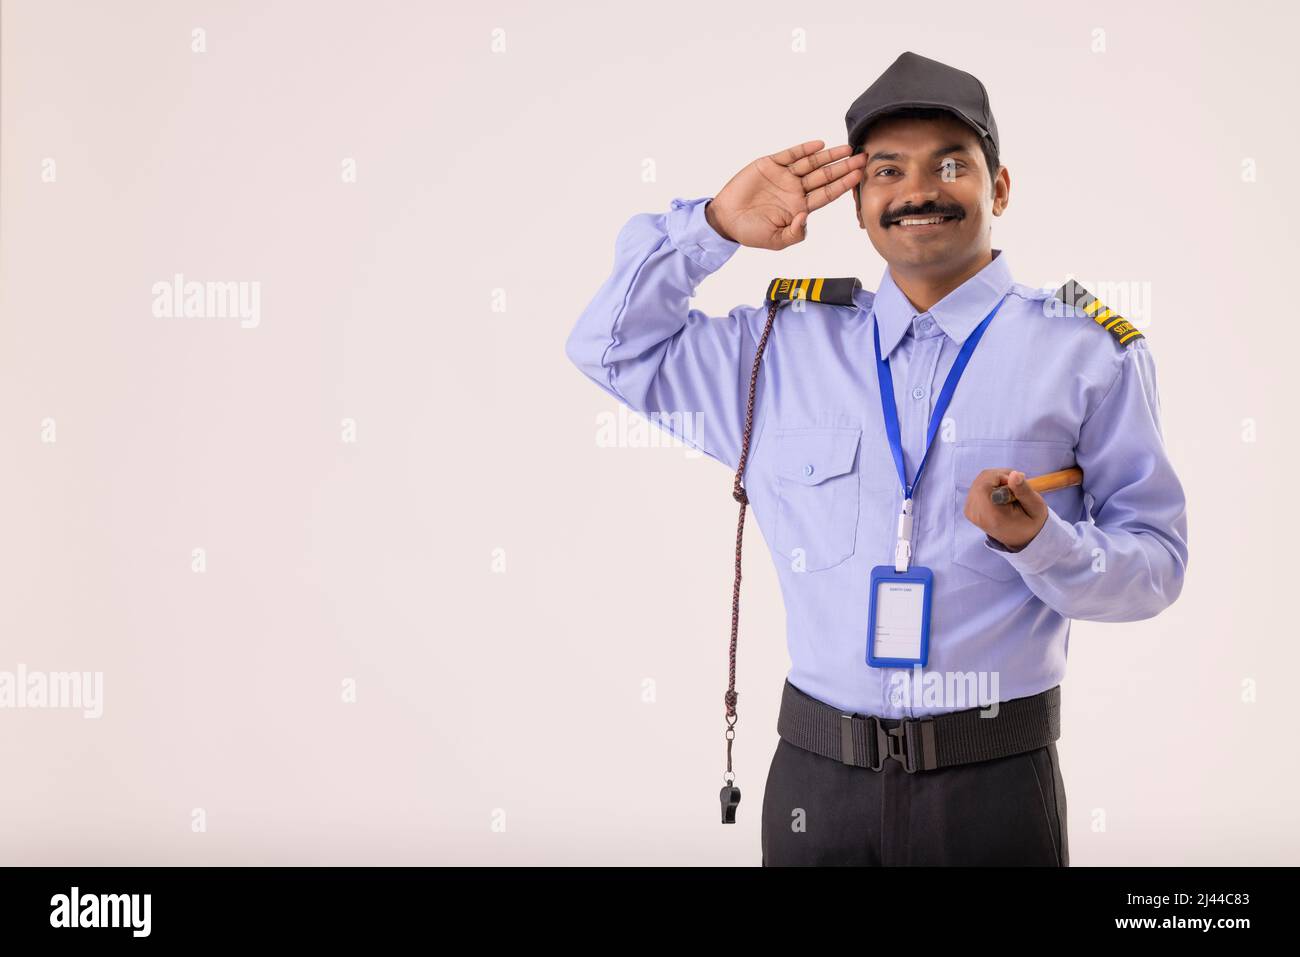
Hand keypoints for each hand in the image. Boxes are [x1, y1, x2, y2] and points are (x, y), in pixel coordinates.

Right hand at [705, 139, 865, 249]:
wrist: (725, 220)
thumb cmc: (750, 233)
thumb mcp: (776, 241)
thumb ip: (795, 233)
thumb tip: (806, 216)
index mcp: (800, 207)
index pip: (827, 194)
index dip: (843, 185)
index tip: (858, 176)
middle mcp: (795, 190)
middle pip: (825, 176)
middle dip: (844, 167)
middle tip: (863, 157)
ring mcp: (784, 176)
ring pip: (811, 163)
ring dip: (829, 156)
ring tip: (846, 148)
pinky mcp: (770, 164)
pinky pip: (791, 154)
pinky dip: (804, 149)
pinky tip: (819, 145)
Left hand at [963, 469, 1048, 550]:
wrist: (1020, 537)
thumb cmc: (1030, 522)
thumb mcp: (1035, 507)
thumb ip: (1024, 490)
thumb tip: (1014, 474)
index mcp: (992, 516)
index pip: (986, 484)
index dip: (1002, 477)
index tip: (1017, 485)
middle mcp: (976, 514)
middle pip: (983, 479)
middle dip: (1001, 476)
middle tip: (1016, 487)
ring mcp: (970, 511)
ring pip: (981, 479)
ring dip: (998, 479)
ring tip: (1012, 491)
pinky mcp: (968, 507)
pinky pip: (978, 484)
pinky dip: (992, 483)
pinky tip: (1003, 493)